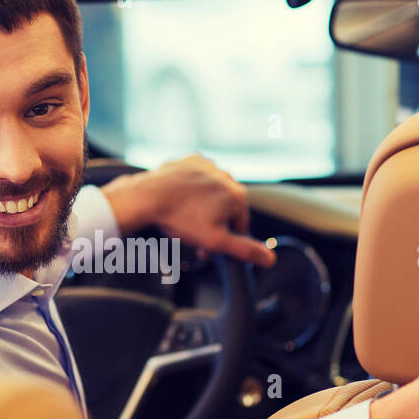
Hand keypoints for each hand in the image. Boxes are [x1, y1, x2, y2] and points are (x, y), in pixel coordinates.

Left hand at [100, 154, 275, 266]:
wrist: (148, 196)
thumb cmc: (181, 218)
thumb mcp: (216, 241)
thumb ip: (245, 250)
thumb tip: (270, 259)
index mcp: (237, 196)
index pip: (239, 226)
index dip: (224, 240)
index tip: (207, 249)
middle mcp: (227, 177)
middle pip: (224, 209)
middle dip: (211, 224)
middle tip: (192, 235)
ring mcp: (208, 166)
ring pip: (210, 194)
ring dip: (201, 207)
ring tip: (182, 218)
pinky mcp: (190, 160)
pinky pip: (195, 180)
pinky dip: (190, 190)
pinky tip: (178, 201)